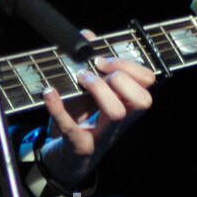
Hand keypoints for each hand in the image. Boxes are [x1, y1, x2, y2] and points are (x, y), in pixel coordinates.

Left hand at [39, 29, 154, 187]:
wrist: (61, 161)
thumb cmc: (79, 122)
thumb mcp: (85, 92)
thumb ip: (89, 64)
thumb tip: (87, 35)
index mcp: (126, 105)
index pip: (148, 84)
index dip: (131, 66)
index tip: (103, 58)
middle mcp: (120, 122)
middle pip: (143, 100)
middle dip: (123, 78)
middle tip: (97, 70)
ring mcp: (101, 135)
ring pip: (117, 114)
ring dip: (99, 90)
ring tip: (80, 78)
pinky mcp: (79, 146)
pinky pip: (73, 129)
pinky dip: (59, 108)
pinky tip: (49, 92)